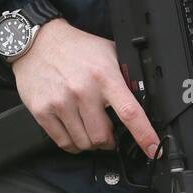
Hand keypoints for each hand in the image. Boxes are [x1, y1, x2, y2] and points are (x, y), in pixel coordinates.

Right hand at [12, 18, 159, 157]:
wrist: (39, 42)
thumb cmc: (76, 49)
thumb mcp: (108, 53)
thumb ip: (125, 74)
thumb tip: (142, 94)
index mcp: (104, 76)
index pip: (129, 112)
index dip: (144, 134)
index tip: (153, 149)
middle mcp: (83, 91)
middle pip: (102, 137)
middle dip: (109, 140)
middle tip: (107, 132)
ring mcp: (61, 102)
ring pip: (83, 143)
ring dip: (90, 143)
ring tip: (89, 128)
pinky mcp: (43, 111)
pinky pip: (63, 143)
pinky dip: (73, 144)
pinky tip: (75, 132)